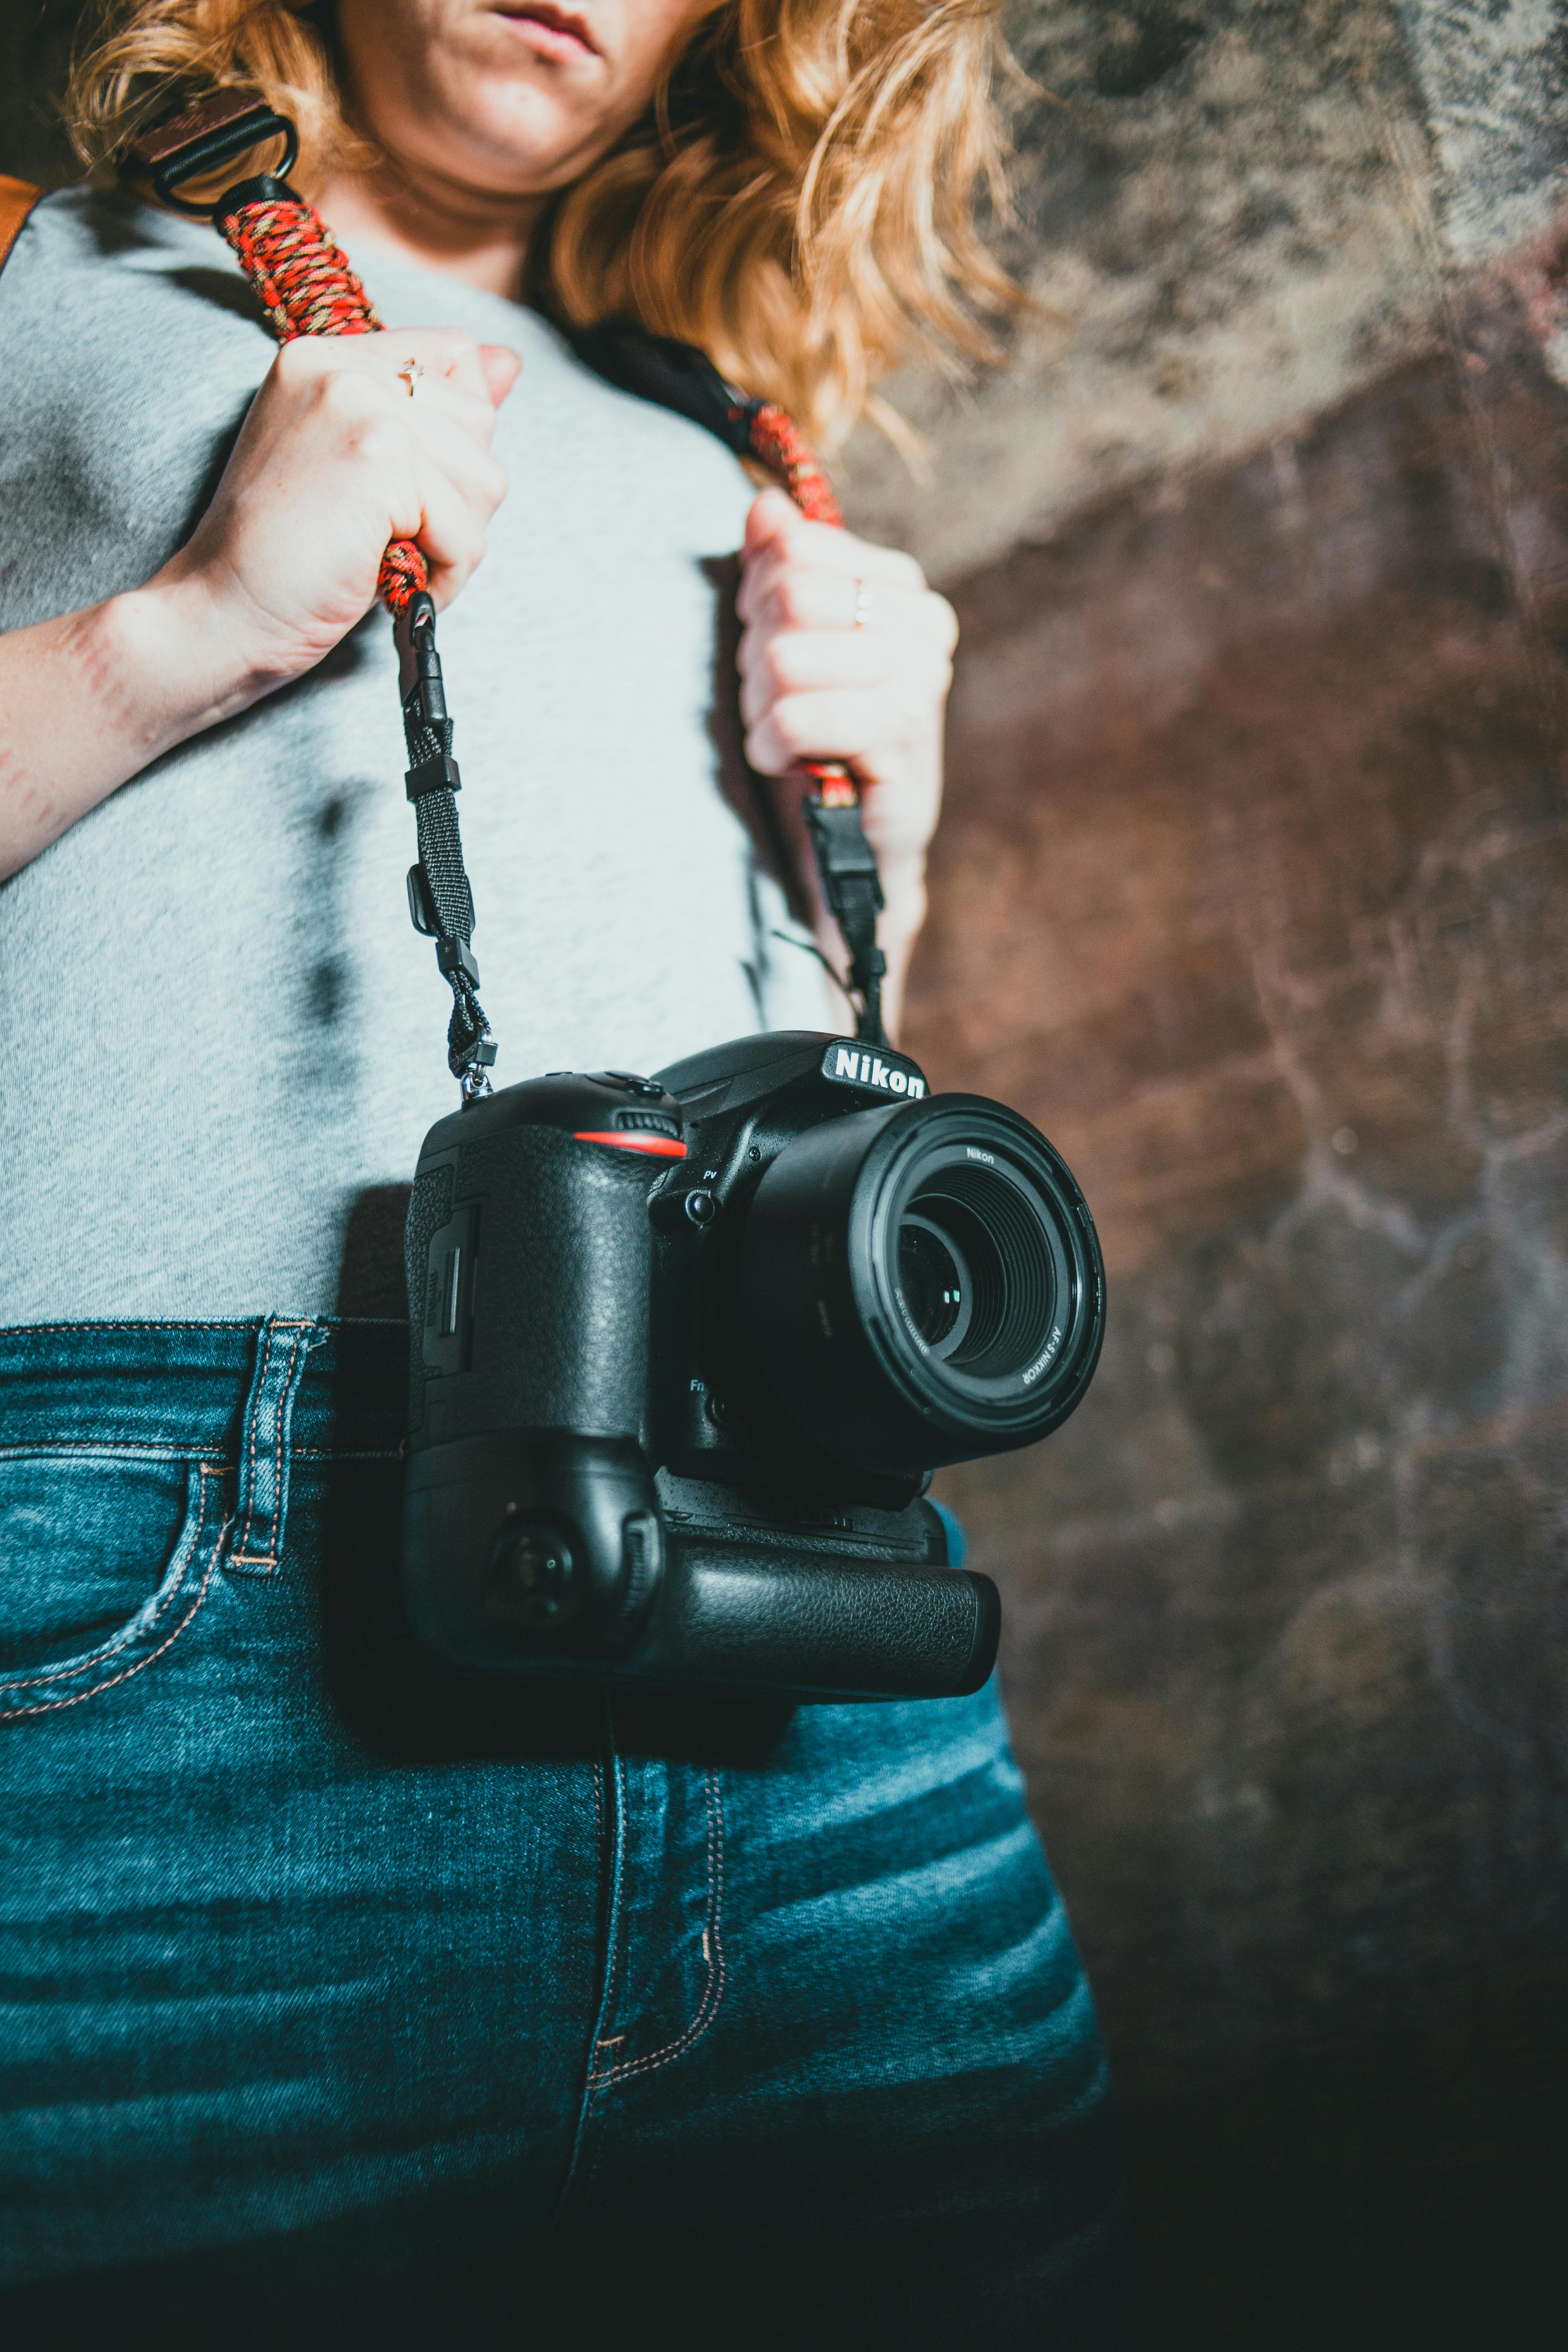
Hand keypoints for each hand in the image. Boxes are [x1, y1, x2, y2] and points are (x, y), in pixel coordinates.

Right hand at [151, 326, 518, 692]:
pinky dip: (444, 571)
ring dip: (453, 541)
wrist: (223, 612)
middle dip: (457, 499)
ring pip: (483, 477)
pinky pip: (465, 526)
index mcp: (328, 357)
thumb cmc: (291, 558)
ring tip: (391, 559)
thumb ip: (435, 414)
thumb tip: (508, 362)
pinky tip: (394, 579)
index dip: (455, 436)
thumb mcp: (368, 475)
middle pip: (479, 422)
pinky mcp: (377, 455)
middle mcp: (341, 364)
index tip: (406, 488)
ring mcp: (358, 402)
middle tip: (394, 536)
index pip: (453, 357)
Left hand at [736, 488, 955, 1037]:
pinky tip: (790, 764)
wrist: (850, 841)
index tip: (770, 643)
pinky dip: (771, 746)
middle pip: (786, 598)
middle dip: (756, 656)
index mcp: (901, 587)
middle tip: (774, 700)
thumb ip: (777, 564)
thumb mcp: (787, 640)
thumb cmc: (816, 733)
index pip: (791, 552)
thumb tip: (765, 505)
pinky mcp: (902, 746)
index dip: (756, 600)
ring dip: (760, 707)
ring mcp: (921, 686)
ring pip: (786, 658)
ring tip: (782, 735)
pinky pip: (798, 719)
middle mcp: (925, 627)